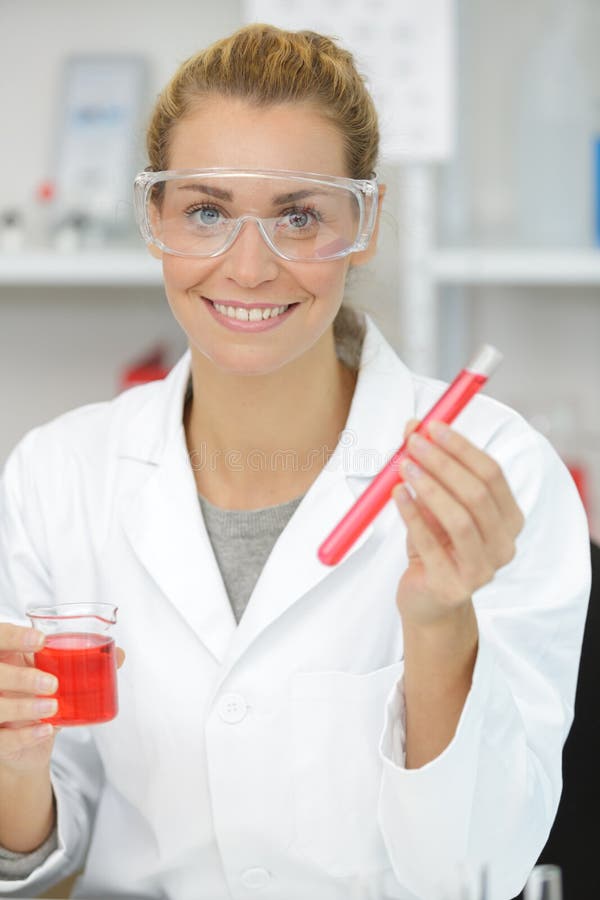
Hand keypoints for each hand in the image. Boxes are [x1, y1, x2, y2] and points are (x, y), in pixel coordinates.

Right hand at [0, 623, 125, 773]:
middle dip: (22, 677)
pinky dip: (24, 736)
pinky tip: (47, 730)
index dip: (14, 637)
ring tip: (53, 708)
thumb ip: (84, 661)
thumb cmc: (38, 695)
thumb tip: (119, 653)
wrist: (26, 740)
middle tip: (52, 684)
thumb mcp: (56, 673)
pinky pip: (2, 740)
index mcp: (5, 657)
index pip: (0, 638)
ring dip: (25, 707)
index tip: (41, 640)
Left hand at [393, 419, 524, 628]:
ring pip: (459, 519)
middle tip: (413, 442)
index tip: (433, 426)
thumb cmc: (435, 545)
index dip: (462, 447)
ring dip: (430, 486)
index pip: (491, 474)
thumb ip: (427, 466)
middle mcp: (504, 544)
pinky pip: (431, 543)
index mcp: (508, 519)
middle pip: (477, 494)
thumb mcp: (432, 503)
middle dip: (443, 462)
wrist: (427, 600)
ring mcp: (482, 570)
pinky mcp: (453, 587)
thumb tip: (414, 426)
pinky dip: (412, 514)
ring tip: (403, 466)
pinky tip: (398, 494)